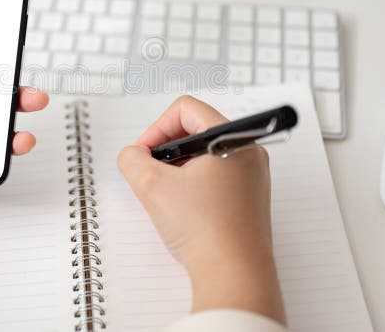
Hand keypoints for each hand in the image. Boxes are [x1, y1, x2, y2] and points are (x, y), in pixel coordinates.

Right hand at [117, 95, 284, 323]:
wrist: (234, 275)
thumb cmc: (205, 231)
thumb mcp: (153, 187)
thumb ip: (132, 159)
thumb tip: (133, 154)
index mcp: (233, 139)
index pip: (186, 109)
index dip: (157, 128)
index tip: (145, 154)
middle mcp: (248, 152)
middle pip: (196, 130)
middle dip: (166, 150)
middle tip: (152, 174)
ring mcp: (252, 177)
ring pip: (204, 155)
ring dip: (178, 168)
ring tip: (166, 195)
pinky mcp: (249, 199)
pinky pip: (215, 176)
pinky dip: (193, 184)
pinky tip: (183, 209)